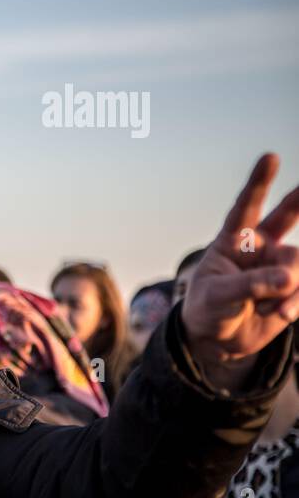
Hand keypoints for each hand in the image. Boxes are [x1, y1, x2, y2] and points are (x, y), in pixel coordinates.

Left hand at [182, 154, 298, 390]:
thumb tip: (287, 279)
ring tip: (268, 308)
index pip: (245, 207)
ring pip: (296, 263)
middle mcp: (259, 247)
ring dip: (286, 287)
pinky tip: (279, 314)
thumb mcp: (218, 297)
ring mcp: (278, 266)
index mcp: (232, 241)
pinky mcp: (293, 288)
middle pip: (285, 217)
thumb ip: (249, 285)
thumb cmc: (208, 310)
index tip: (271, 157)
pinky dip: (294, 303)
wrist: (218, 340)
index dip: (259, 182)